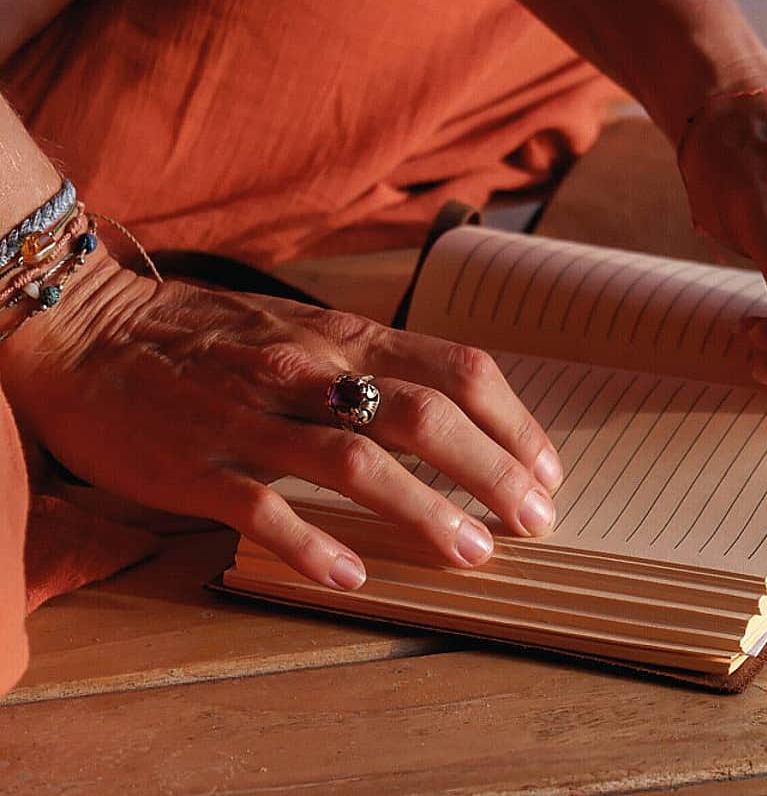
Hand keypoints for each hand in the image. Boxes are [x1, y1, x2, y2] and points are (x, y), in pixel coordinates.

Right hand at [0, 254, 562, 588]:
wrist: (85, 329)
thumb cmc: (211, 335)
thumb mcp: (305, 327)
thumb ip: (373, 362)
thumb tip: (454, 409)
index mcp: (344, 337)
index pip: (456, 371)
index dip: (514, 423)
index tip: (546, 471)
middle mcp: (309, 372)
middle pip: (424, 418)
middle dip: (492, 472)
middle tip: (535, 522)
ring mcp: (251, 417)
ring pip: (355, 463)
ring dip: (423, 512)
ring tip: (471, 553)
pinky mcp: (194, 465)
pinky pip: (262, 508)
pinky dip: (312, 543)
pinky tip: (352, 575)